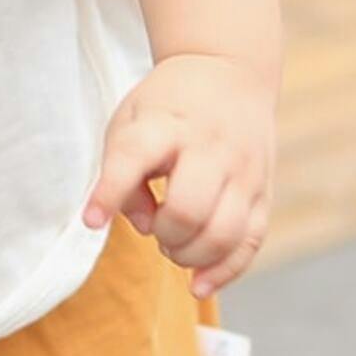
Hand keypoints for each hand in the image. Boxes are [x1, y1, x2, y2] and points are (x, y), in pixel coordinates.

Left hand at [82, 51, 276, 295]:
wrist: (230, 72)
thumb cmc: (167, 106)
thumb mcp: (130, 120)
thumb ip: (122, 173)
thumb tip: (146, 226)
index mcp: (167, 123)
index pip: (134, 158)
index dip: (109, 193)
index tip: (92, 220)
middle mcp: (211, 147)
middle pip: (189, 210)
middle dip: (164, 234)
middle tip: (156, 227)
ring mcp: (244, 171)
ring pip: (224, 234)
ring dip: (190, 255)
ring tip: (174, 246)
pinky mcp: (264, 191)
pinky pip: (251, 243)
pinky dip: (224, 272)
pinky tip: (197, 284)